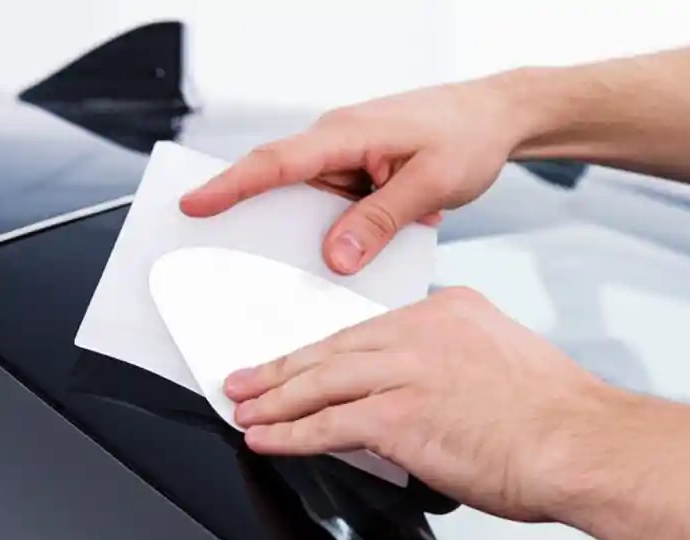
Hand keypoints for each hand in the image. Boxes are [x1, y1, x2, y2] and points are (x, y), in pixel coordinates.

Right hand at [179, 74, 533, 274]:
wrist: (496, 118)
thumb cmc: (467, 137)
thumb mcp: (431, 184)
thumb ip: (382, 221)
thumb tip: (336, 257)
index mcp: (347, 133)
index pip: (276, 162)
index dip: (231, 185)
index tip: (193, 204)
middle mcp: (338, 141)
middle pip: (279, 185)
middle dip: (250, 219)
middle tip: (218, 256)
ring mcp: (347, 158)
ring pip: (307, 202)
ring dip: (306, 234)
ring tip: (294, 271)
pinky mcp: (360, 174)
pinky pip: (333, 207)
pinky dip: (336, 232)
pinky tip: (351, 258)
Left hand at [222, 287, 685, 522]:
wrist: (581, 443)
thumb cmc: (561, 419)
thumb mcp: (506, 365)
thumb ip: (457, 369)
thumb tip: (428, 400)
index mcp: (452, 311)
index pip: (373, 327)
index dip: (331, 349)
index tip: (307, 359)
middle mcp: (423, 329)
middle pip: (335, 346)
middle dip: (285, 367)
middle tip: (249, 378)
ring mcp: (406, 369)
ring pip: (320, 380)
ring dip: (274, 398)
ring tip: (244, 409)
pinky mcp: (396, 414)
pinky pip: (325, 424)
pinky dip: (289, 433)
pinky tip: (266, 439)